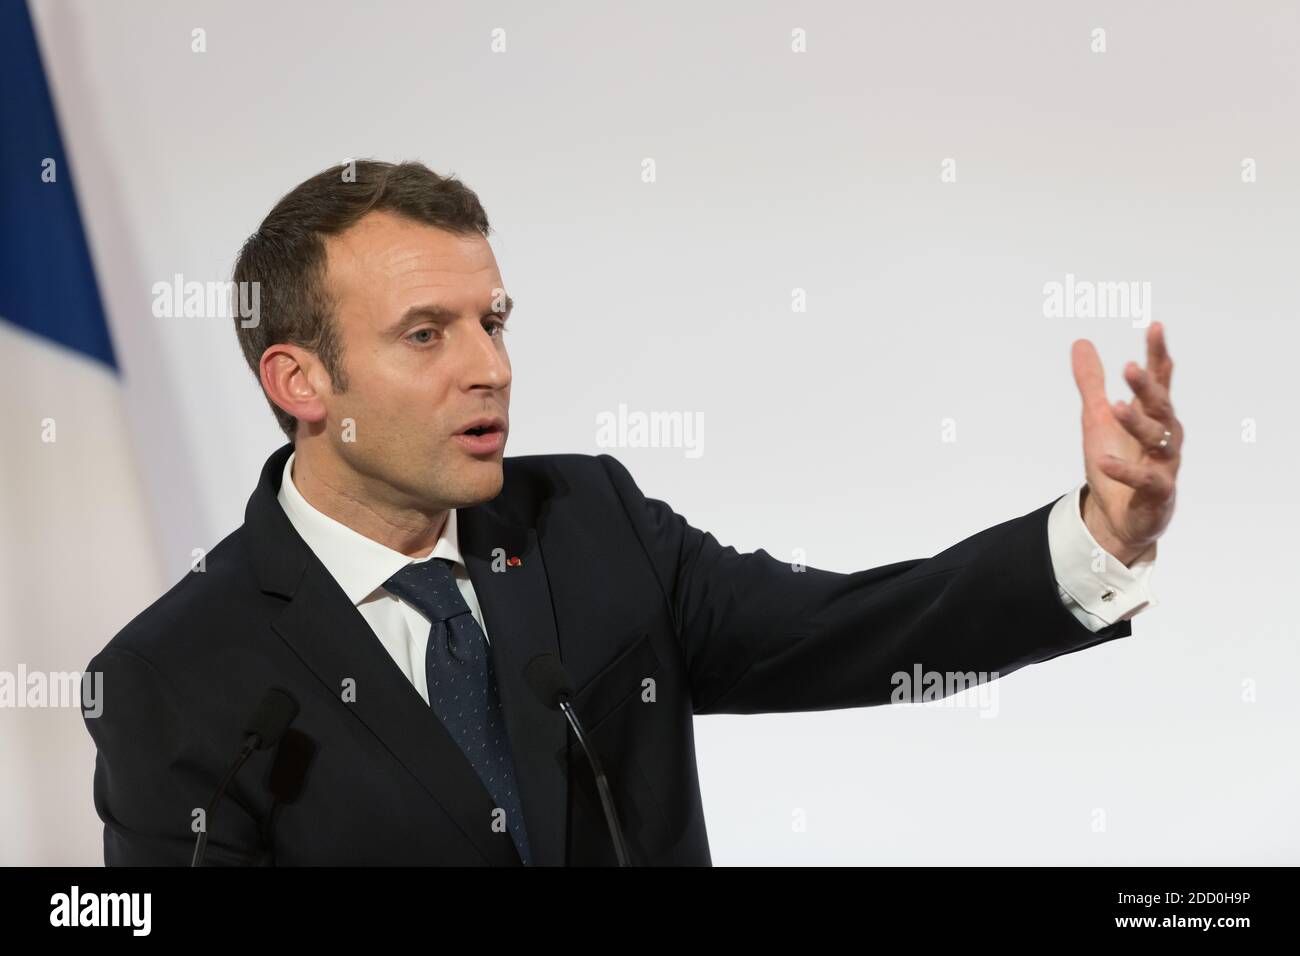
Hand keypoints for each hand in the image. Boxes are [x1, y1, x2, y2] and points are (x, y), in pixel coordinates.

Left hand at [1070, 322, 1181, 565]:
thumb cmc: (1115, 460)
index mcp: (1152, 415)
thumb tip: (1080, 342)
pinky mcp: (1158, 493)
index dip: (1158, 354)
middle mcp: (1165, 436)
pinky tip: (1103, 461)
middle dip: (1147, 387)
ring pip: (1158, 439)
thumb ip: (1091, 383)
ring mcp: (1164, 464)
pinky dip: (1125, 470)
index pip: (1159, 380)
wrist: (1116, 515)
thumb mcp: (1096, 417)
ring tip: (1115, 406)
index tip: (1155, 327)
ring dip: (1137, 422)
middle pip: (1161, 406)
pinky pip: (1145, 479)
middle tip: (1130, 367)